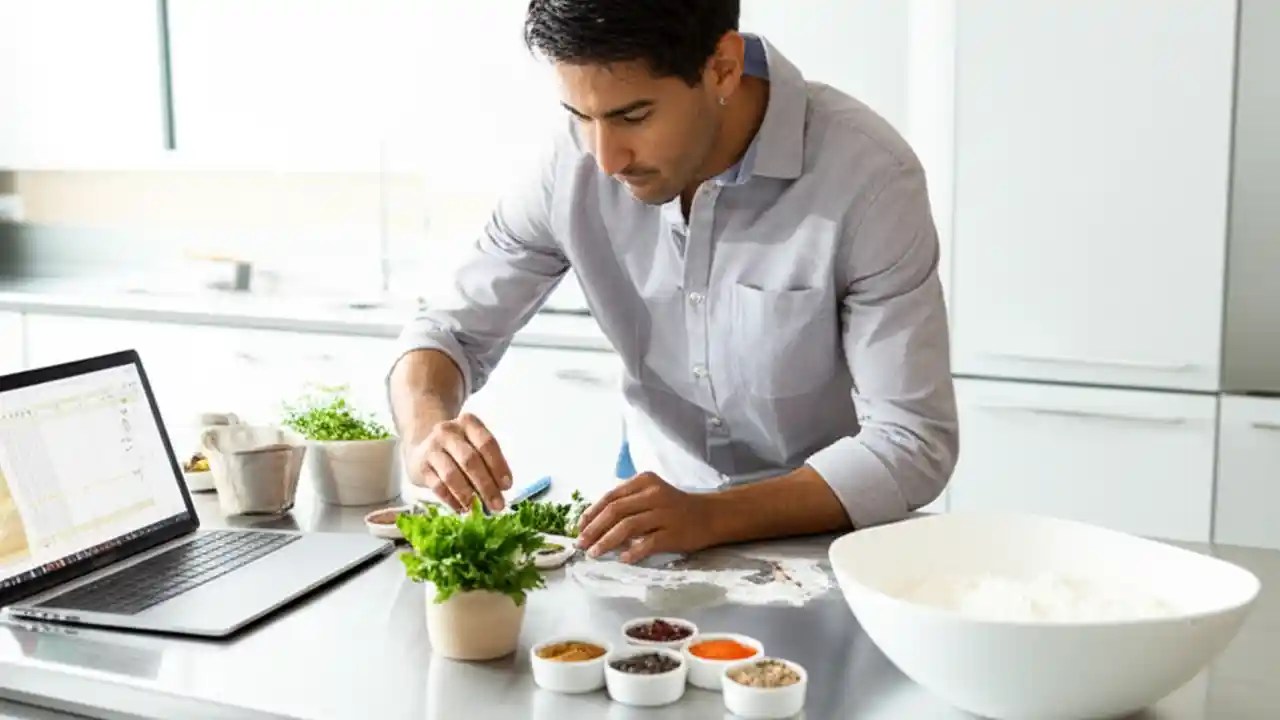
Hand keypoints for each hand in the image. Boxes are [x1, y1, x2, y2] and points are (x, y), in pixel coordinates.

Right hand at [404, 412, 512, 512]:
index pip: (487, 443)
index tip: (507, 486)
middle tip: (497, 505)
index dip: (499, 466)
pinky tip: (462, 509)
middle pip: (470, 460)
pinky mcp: (420, 466)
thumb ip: (488, 463)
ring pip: (451, 475)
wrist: (424, 447)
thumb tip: (499, 492)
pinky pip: (437, 486)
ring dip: (467, 495)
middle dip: (486, 486)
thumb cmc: (459, 449)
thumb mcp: (474, 445)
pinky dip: (451, 500)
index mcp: (468, 422)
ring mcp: (431, 447)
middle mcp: (448, 431)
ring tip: (477, 509)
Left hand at [575, 472, 716, 563]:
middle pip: (615, 511)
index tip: (580, 527)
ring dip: (607, 541)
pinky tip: (622, 559)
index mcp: (644, 481)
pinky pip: (648, 543)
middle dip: (594, 529)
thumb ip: (628, 503)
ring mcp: (664, 513)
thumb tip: (595, 523)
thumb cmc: (675, 506)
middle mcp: (653, 494)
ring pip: (628, 527)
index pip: (611, 496)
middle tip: (582, 544)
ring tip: (595, 553)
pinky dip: (633, 552)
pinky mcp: (674, 533)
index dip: (592, 513)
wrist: (711, 515)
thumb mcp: (651, 494)